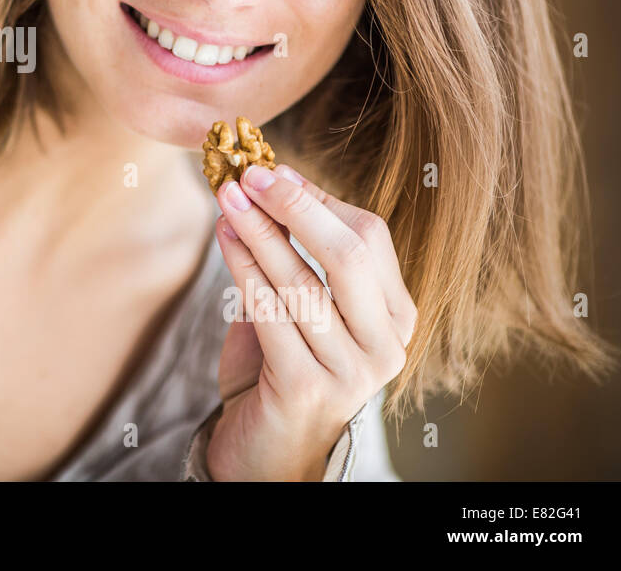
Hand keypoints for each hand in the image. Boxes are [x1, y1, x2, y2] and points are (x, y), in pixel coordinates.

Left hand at [205, 164, 415, 480]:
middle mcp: (384, 346)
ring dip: (258, 232)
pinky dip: (243, 268)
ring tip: (226, 200)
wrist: (267, 449)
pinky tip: (224, 240)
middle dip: (294, 208)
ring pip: (301, 282)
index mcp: (395, 318)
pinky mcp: (304, 389)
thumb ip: (301, 252)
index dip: (318, 200)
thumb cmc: (282, 365)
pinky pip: (270, 313)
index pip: (369, 239)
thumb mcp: (304, 305)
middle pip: (346, 255)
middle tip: (250, 175)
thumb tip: (278, 178)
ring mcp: (349, 372)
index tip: (273, 171)